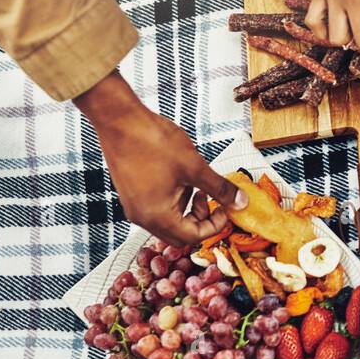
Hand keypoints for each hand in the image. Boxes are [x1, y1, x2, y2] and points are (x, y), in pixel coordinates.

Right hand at [76, 73, 246, 245]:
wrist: (120, 121)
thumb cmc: (152, 141)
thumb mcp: (195, 167)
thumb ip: (219, 188)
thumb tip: (239, 202)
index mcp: (158, 216)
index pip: (194, 237)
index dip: (216, 225)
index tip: (225, 208)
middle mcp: (142, 217)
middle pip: (180, 235)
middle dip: (201, 219)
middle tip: (211, 198)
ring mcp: (134, 207)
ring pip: (169, 222)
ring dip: (187, 208)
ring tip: (194, 182)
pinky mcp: (131, 195)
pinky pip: (157, 209)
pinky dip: (173, 200)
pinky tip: (179, 178)